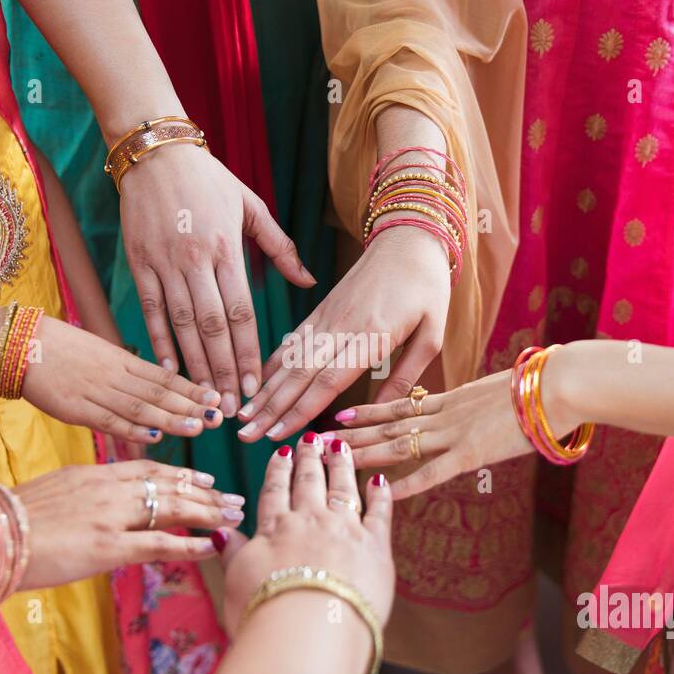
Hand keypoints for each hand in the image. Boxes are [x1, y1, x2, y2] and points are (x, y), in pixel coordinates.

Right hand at [14, 461, 245, 588]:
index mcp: (92, 476)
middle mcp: (107, 489)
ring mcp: (110, 516)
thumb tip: (94, 513)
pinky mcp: (108, 546)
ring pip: (172, 507)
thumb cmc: (6, 522)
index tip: (204, 478)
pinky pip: (160, 543)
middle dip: (206, 493)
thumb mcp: (50, 497)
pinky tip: (213, 545)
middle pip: (168, 485)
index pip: (147, 470)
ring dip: (208, 512)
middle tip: (233, 499)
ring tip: (234, 517)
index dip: (180, 475)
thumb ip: (79, 499)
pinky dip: (192, 544)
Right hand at [25, 316, 222, 445]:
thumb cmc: (57, 348)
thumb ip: (123, 371)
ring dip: (170, 419)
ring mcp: (95, 392)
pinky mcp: (74, 408)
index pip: (164, 375)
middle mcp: (113, 375)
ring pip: (139, 407)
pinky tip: (154, 437)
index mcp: (120, 360)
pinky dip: (131, 430)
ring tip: (197, 427)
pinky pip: (108, 420)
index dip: (192, 387)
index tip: (216, 395)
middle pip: (159, 392)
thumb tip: (151, 385)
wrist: (16, 342)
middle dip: (190, 405)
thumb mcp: (96, 352)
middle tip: (219, 415)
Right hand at [120, 145, 314, 416]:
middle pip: (213, 327)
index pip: (241, 313)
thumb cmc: (208, 178)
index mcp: (226, 249)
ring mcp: (164, 263)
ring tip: (206, 397)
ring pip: (182, 324)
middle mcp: (195, 260)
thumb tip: (309, 280)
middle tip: (234, 406)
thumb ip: (280, 247)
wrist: (155, 152)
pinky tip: (169, 369)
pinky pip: (150, 309)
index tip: (257, 385)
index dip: (248, 352)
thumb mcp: (250, 206)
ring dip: (195, 364)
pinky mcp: (139, 262)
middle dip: (224, 370)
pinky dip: (158, 341)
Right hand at [213, 433, 393, 636]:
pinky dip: (380, 495)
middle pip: (309, 481)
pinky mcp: (375, 546)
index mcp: (275, 529)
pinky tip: (379, 480)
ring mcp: (344, 529)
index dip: (278, 469)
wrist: (307, 633)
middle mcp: (309, 521)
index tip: (281, 452)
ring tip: (341, 445)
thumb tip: (221, 532)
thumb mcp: (236, 582)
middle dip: (309, 457)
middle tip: (312, 438)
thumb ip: (234, 553)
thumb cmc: (265, 615)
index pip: (275, 491)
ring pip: (343, 487)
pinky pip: (380, 513)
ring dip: (341, 464)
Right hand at [236, 225, 450, 442]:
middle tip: (245, 436)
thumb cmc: (427, 288)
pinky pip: (291, 341)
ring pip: (289, 360)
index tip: (278, 435)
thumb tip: (382, 414)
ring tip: (242, 416)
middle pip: (299, 374)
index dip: (300, 411)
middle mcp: (341, 327)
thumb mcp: (431, 335)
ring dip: (264, 390)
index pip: (328, 381)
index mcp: (371, 335)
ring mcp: (326, 317)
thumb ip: (405, 376)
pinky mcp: (320, 310)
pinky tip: (256, 383)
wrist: (409, 238)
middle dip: (270, 408)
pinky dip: (272, 364)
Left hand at [336, 365, 569, 498]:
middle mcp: (446, 414)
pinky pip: (431, 471)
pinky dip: (407, 481)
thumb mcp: (504, 391)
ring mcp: (456, 433)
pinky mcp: (471, 453)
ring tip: (336, 459)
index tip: (343, 416)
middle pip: (389, 425)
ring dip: (366, 453)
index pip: (401, 406)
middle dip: (354, 435)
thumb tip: (483, 411)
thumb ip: (484, 404)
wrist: (561, 385)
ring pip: (400, 444)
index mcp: (454, 399)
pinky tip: (385, 489)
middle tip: (320, 442)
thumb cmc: (544, 387)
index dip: (369, 412)